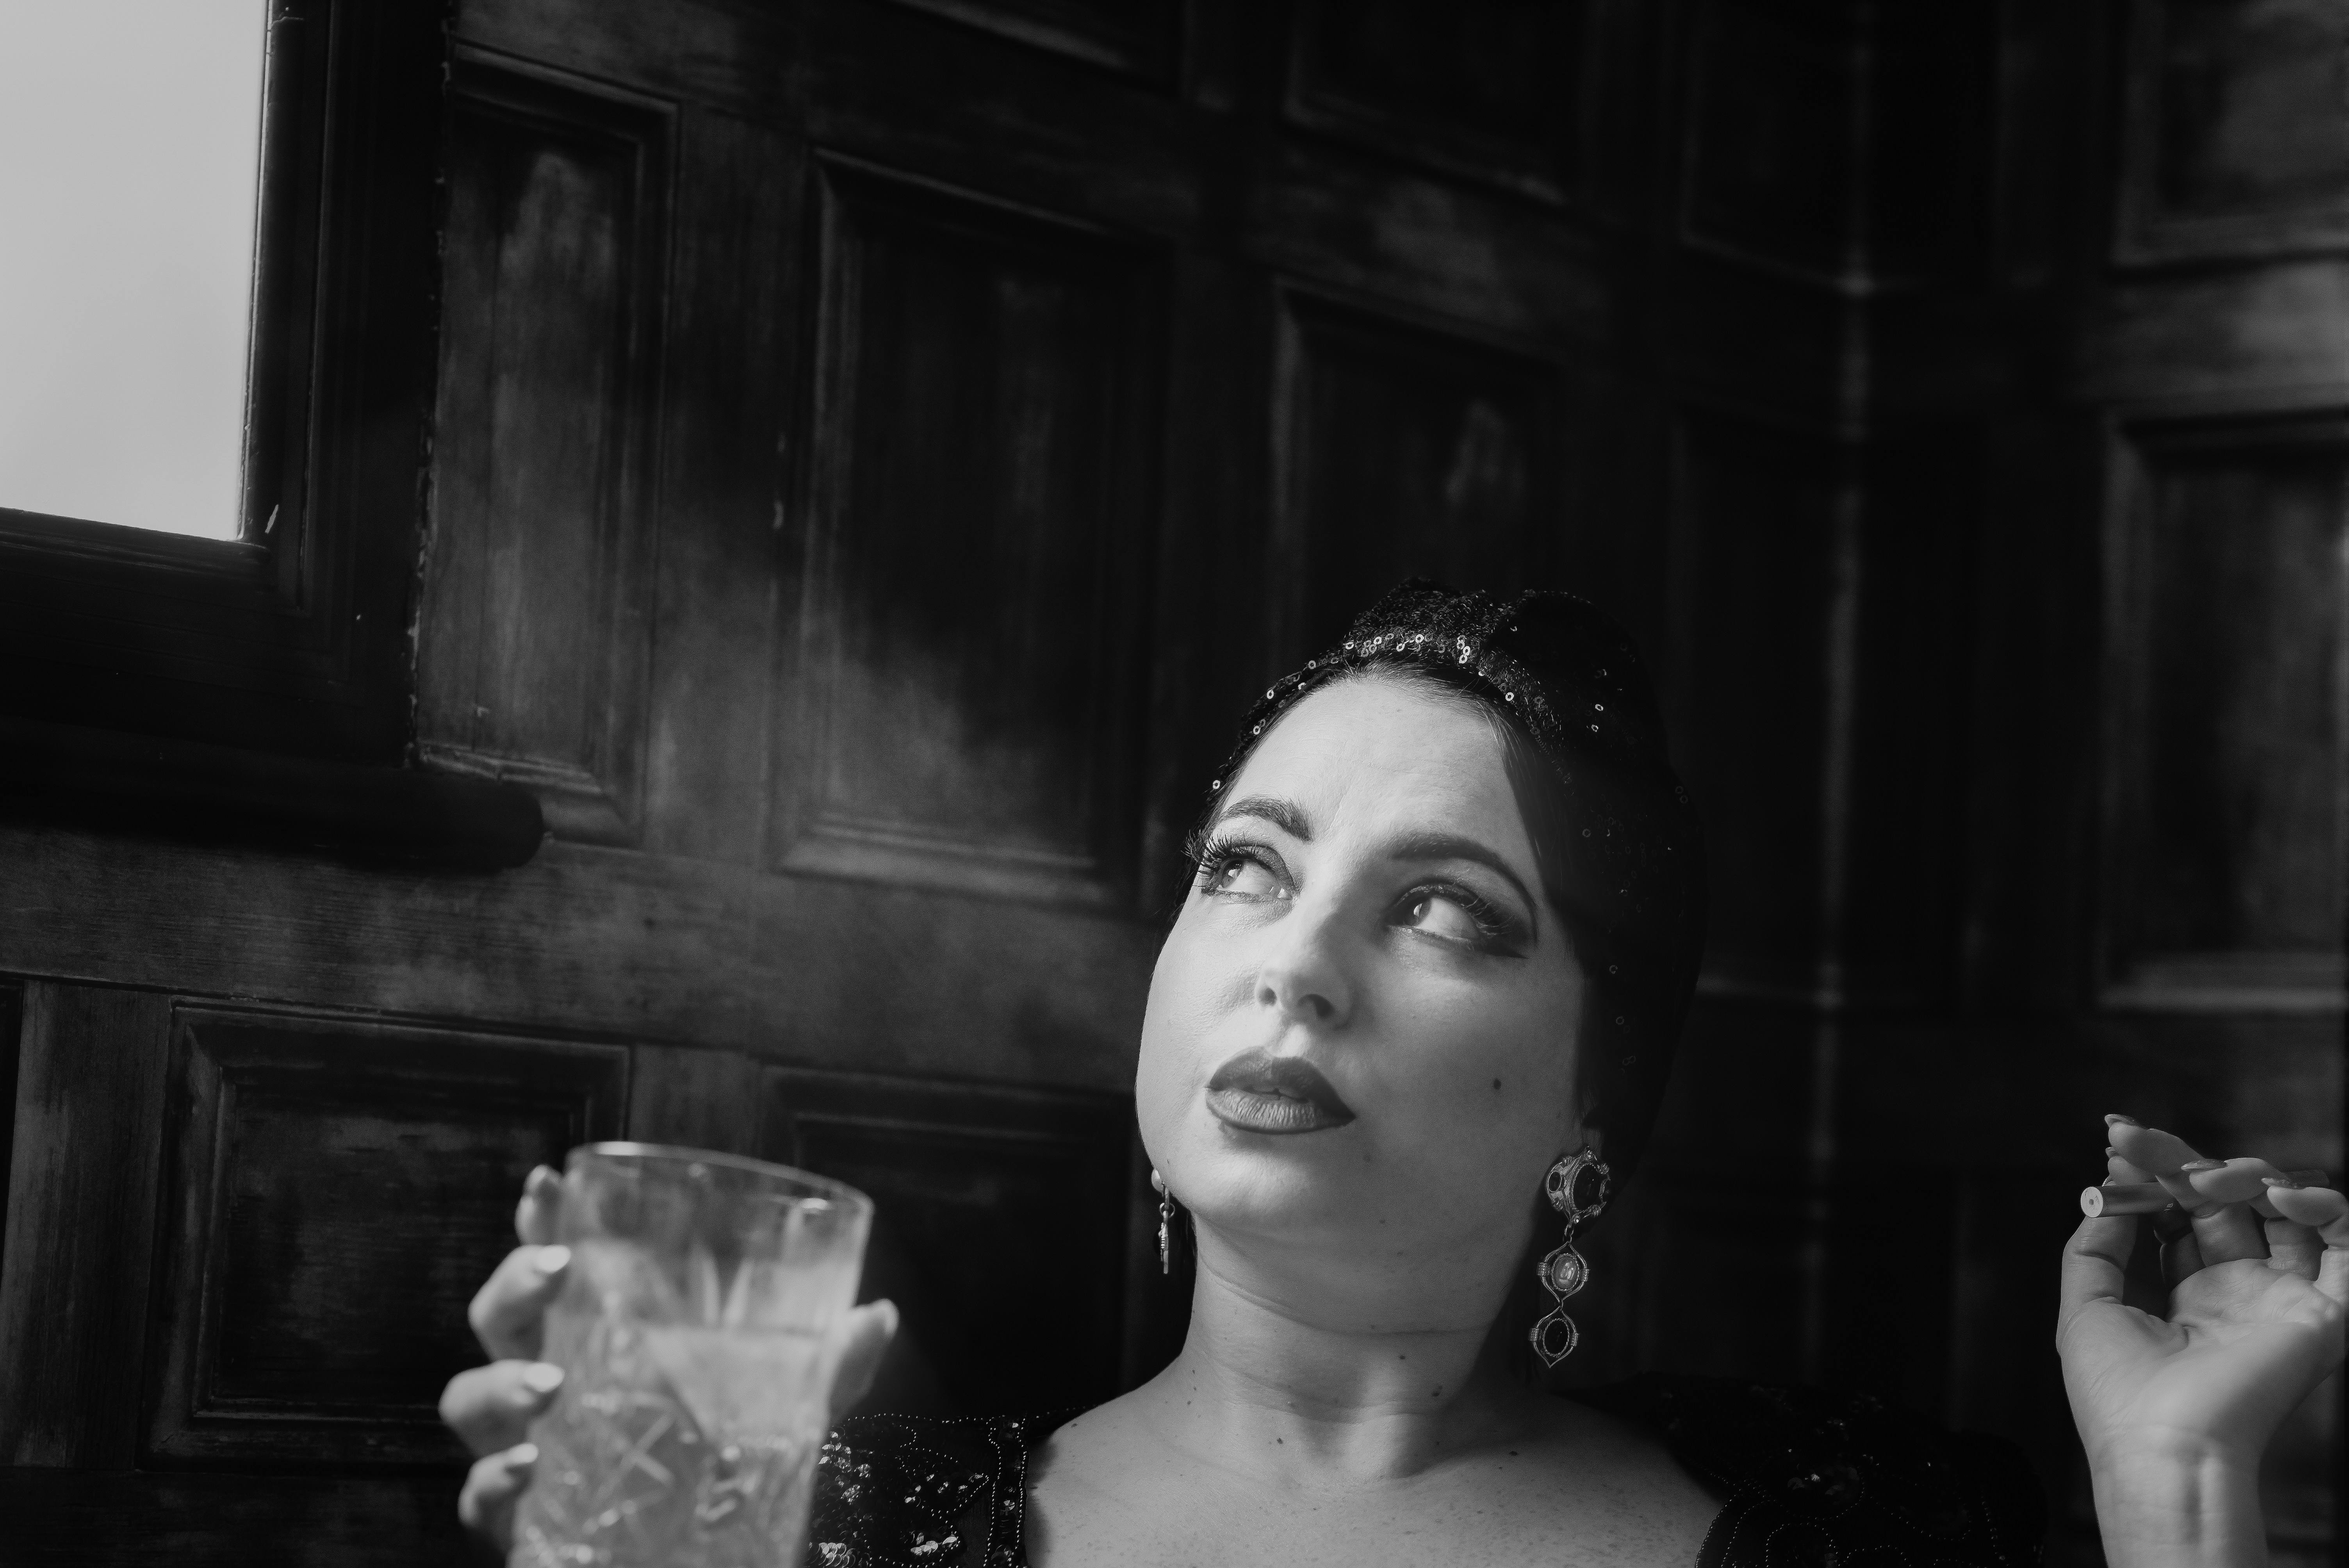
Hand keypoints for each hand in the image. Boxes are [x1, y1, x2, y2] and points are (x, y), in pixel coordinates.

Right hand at [439, 1165, 899, 1552]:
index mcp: (599, 1337)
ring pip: (471, 1400)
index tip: (547, 1183)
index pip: (556, 1265)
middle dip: (513, 1287)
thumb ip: (827, 1364)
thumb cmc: (725, 1466)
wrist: (701, 1560)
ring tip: (549, 1387)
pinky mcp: (518, 1518)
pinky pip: (479, 1496)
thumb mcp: (785, 1409)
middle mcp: (549, 1381)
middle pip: (497, 1318)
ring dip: (500, 1385)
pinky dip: (494, 1481)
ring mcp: (526, 1447)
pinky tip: (529, 1468)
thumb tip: (879, 1314)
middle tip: (556, 1274)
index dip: (540, 1222)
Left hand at [2057, 1117, 2346, 1566]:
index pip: (2179, 1218)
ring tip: (2205, 1174)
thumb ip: (2095, 1248)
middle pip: (2224, 1208)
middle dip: (2187, 1167)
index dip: (2154, 1178)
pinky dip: (2322, 1208)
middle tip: (2147, 1144)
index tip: (2120, 1140)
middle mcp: (2236, 1296)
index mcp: (2185, 1299)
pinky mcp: (2322, 1315)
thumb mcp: (2086, 1307)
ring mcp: (2279, 1302)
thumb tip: (2103, 1194)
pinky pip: (2341, 1247)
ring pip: (2281, 1215)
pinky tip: (2282, 1191)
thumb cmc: (2118, 1394)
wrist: (2165, 1448)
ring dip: (2246, 1178)